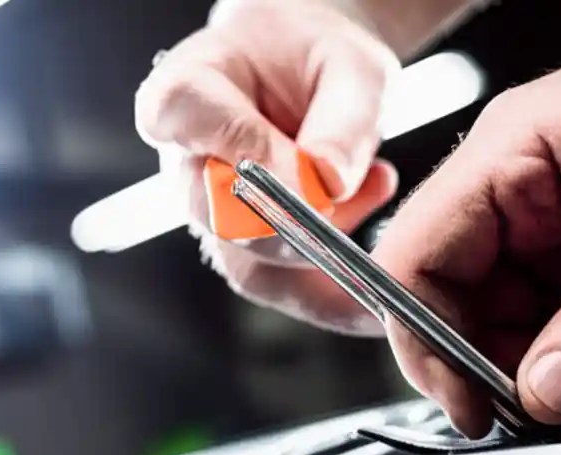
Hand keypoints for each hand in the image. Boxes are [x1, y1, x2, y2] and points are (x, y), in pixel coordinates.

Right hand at [135, 0, 399, 334]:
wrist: (319, 76)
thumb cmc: (323, 60)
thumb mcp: (354, 69)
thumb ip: (343, 120)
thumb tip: (328, 183)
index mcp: (189, 87)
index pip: (183, 115)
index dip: (245, 151)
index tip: (311, 173)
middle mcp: (185, 159)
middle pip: (216, 211)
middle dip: (295, 220)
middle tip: (351, 190)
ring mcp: (210, 214)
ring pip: (250, 264)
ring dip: (325, 248)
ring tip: (376, 184)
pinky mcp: (247, 253)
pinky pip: (285, 288)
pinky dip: (339, 276)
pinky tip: (377, 229)